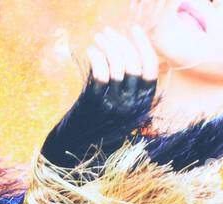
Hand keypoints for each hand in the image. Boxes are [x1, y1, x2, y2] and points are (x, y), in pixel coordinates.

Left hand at [41, 25, 158, 167]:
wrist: (73, 154)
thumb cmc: (96, 133)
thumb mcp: (121, 117)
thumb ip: (130, 94)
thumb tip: (133, 59)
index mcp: (141, 107)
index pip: (150, 71)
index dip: (145, 47)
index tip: (136, 29)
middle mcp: (130, 107)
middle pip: (133, 64)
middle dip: (122, 41)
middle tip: (109, 32)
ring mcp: (112, 106)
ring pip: (117, 65)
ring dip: (108, 45)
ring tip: (99, 37)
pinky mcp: (93, 105)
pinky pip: (100, 74)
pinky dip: (97, 57)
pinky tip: (91, 50)